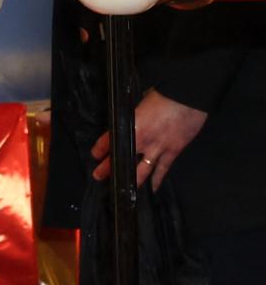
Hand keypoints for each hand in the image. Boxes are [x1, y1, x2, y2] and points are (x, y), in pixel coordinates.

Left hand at [92, 90, 209, 190]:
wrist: (188, 97)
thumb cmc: (164, 95)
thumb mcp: (140, 103)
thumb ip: (135, 115)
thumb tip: (133, 118)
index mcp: (129, 125)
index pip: (108, 140)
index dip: (100, 149)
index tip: (95, 155)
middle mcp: (141, 140)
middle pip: (120, 158)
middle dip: (107, 168)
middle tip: (98, 176)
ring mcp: (157, 147)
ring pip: (141, 170)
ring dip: (130, 179)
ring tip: (121, 188)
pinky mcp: (173, 151)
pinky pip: (163, 168)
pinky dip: (157, 180)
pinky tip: (152, 189)